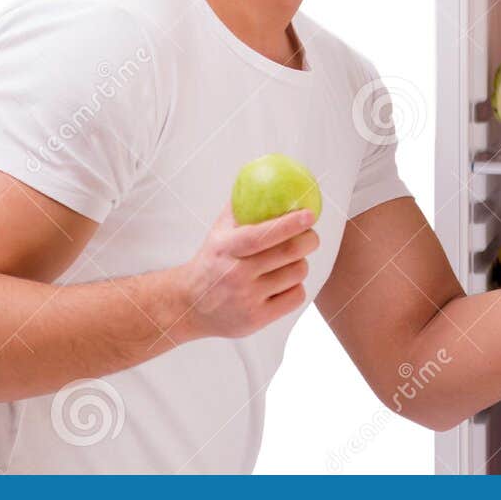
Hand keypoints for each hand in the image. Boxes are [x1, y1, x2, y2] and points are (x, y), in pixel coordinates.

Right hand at [170, 203, 318, 339]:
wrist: (189, 306)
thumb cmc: (211, 262)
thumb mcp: (218, 234)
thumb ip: (240, 209)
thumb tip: (264, 180)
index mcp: (226, 249)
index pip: (263, 235)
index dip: (290, 224)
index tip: (309, 215)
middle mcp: (236, 275)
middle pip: (288, 254)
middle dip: (308, 241)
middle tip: (311, 236)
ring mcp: (247, 299)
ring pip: (296, 274)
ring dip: (301, 263)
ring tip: (293, 260)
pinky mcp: (257, 319)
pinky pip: (295, 296)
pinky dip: (297, 286)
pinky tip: (286, 282)